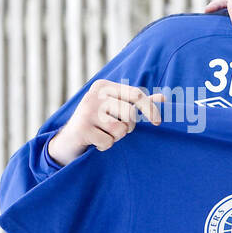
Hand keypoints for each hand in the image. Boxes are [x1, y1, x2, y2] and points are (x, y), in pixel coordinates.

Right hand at [47, 80, 163, 165]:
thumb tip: (163, 98)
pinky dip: (105, 146)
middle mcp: (94, 95)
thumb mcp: (116, 109)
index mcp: (104, 86)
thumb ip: (138, 103)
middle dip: (129, 127)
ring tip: (104, 134)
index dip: (150, 108)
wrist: (68, 140)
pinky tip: (95, 142)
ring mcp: (86, 111)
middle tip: (116, 130)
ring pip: (121, 129)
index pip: (136, 94)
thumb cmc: (98, 123)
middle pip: (130, 114)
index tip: (157, 122)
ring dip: (116, 137)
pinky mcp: (82, 129)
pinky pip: (109, 141)